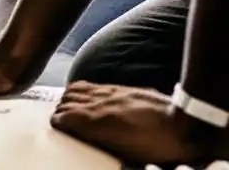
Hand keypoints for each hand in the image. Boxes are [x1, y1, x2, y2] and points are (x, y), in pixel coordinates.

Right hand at [52, 83, 222, 167]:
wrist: (185, 126)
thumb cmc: (160, 146)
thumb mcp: (128, 155)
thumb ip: (102, 144)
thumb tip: (88, 141)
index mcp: (99, 122)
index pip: (64, 116)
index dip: (56, 122)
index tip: (55, 128)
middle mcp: (100, 104)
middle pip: (67, 100)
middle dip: (59, 110)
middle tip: (60, 119)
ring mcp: (110, 93)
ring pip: (76, 89)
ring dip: (68, 98)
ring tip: (68, 106)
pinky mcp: (121, 88)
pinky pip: (92, 84)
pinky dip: (81, 90)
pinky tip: (84, 96)